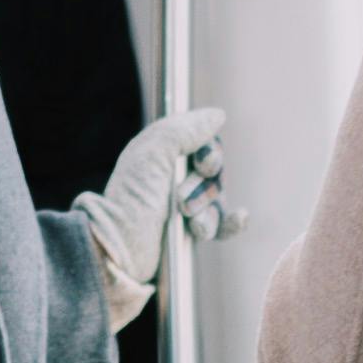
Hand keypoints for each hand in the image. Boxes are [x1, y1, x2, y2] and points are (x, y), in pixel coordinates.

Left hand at [83, 104, 235, 289]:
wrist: (122, 248)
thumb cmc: (133, 198)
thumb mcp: (154, 151)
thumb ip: (185, 129)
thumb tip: (218, 115)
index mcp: (159, 156)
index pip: (203, 145)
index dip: (210, 154)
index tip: (203, 163)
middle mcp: (170, 180)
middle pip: (213, 174)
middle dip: (203, 187)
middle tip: (181, 200)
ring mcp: (180, 208)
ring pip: (217, 200)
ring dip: (208, 210)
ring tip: (188, 220)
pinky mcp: (187, 234)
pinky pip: (223, 226)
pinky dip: (232, 223)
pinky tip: (240, 217)